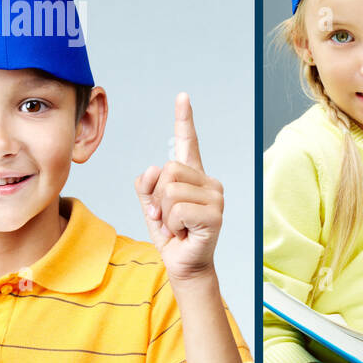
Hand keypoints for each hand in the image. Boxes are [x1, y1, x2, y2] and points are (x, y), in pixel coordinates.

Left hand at [135, 93, 223, 282]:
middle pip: (168, 170)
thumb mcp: (151, 206)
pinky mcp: (215, 215)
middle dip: (157, 196)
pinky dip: (172, 225)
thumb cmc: (172, 235)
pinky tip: (184, 232)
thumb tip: (154, 169)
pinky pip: (178, 209)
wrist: (184, 265)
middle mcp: (209, 182)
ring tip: (176, 226)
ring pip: (171, 190)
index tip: (182, 97)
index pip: (188, 142)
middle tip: (165, 217)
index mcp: (193, 176)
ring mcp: (215, 198)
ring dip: (164, 213)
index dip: (184, 119)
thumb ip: (146, 184)